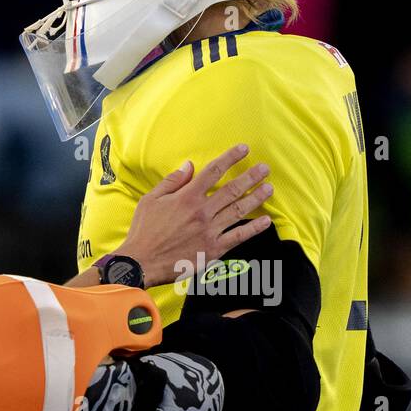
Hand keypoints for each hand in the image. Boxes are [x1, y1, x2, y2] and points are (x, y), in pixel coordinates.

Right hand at [114, 143, 272, 287]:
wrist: (142, 261)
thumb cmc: (144, 230)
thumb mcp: (151, 199)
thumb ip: (172, 181)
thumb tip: (189, 165)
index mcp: (186, 197)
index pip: (213, 171)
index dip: (230, 158)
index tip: (243, 149)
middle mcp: (201, 211)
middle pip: (232, 189)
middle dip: (251, 177)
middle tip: (265, 168)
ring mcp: (209, 231)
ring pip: (239, 210)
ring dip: (256, 198)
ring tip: (269, 189)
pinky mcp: (213, 249)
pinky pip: (238, 237)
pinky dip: (253, 229)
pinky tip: (265, 221)